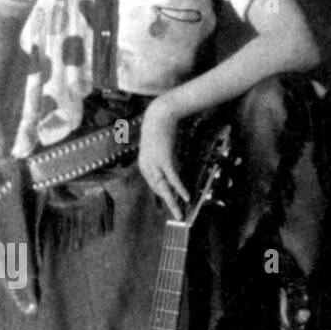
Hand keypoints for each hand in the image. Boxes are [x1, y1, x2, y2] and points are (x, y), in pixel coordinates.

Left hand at [138, 96, 189, 218]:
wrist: (159, 114)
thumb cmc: (159, 129)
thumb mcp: (158, 148)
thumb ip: (161, 160)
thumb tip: (169, 169)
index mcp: (144, 165)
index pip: (154, 185)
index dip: (164, 195)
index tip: (173, 203)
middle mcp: (147, 166)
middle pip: (159, 190)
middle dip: (169, 203)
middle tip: (178, 215)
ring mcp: (154, 163)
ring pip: (165, 187)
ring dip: (174, 200)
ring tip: (181, 212)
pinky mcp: (164, 158)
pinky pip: (173, 177)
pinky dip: (179, 187)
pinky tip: (185, 196)